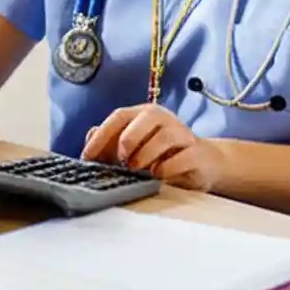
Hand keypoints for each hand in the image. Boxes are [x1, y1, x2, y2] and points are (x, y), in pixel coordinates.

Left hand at [81, 104, 220, 191]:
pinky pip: (182, 157)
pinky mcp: (197, 153)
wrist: (201, 163)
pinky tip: (158, 175)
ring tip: (138, 169)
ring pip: (165, 136)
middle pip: (146, 117)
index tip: (88, 157)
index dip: (102, 136)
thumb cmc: (160, 155)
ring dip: (147, 155)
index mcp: (144, 114)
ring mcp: (183, 134)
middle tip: (121, 160)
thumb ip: (109, 142)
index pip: (119, 116)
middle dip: (128, 139)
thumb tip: (90, 137)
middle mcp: (164, 119)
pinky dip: (167, 168)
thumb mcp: (132, 148)